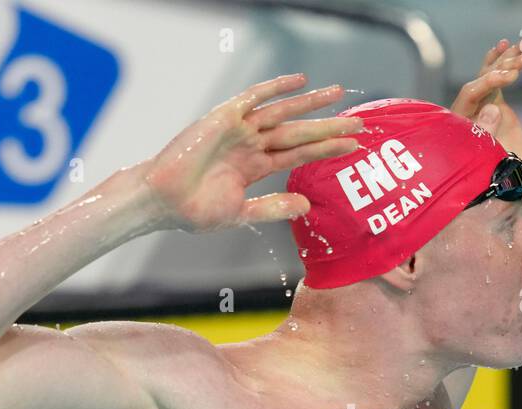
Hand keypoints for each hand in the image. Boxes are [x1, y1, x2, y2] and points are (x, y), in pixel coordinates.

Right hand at [142, 74, 364, 232]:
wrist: (161, 200)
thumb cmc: (193, 210)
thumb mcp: (240, 213)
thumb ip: (272, 207)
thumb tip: (307, 205)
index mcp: (255, 167)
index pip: (298, 155)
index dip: (325, 150)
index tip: (353, 147)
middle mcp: (251, 145)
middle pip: (298, 132)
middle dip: (327, 127)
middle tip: (360, 123)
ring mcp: (239, 130)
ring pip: (282, 113)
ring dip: (309, 104)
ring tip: (338, 95)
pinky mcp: (224, 118)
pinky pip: (254, 98)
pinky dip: (275, 88)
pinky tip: (298, 82)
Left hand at [450, 40, 521, 217]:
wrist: (505, 205)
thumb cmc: (495, 193)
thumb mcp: (492, 167)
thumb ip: (488, 137)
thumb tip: (492, 107)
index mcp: (460, 131)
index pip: (469, 96)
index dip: (487, 83)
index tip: (508, 78)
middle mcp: (466, 120)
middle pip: (478, 84)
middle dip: (497, 69)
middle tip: (518, 62)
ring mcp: (478, 115)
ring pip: (487, 82)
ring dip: (504, 65)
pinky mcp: (492, 112)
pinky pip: (494, 84)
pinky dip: (504, 68)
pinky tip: (515, 51)